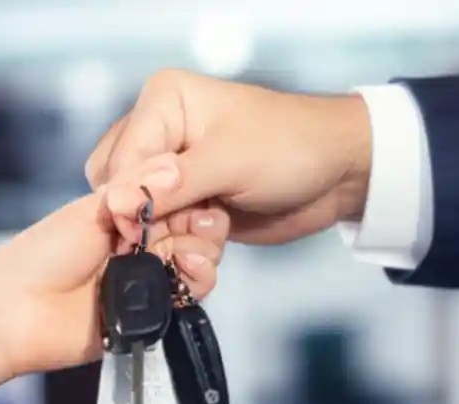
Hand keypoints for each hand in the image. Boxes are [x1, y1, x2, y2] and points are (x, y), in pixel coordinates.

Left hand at [0, 191, 228, 376]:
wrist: (19, 313)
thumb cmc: (40, 258)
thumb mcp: (91, 209)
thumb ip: (138, 188)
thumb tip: (176, 165)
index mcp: (127, 213)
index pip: (179, 197)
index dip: (194, 194)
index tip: (198, 192)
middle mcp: (143, 244)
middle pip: (197, 229)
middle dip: (204, 224)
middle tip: (192, 224)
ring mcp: (150, 278)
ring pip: (200, 261)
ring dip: (202, 253)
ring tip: (183, 254)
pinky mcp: (155, 311)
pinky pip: (190, 296)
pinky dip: (196, 283)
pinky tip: (184, 275)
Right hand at [86, 69, 371, 245]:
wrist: (341, 174)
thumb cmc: (293, 146)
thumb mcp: (229, 161)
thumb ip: (170, 185)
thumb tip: (117, 206)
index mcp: (162, 102)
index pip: (118, 161)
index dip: (128, 201)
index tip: (143, 230)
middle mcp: (160, 133)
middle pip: (121, 194)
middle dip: (151, 221)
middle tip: (193, 225)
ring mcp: (174, 173)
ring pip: (141, 221)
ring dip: (173, 237)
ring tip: (213, 229)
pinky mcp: (189, 205)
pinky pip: (165, 235)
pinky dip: (186, 246)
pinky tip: (216, 240)